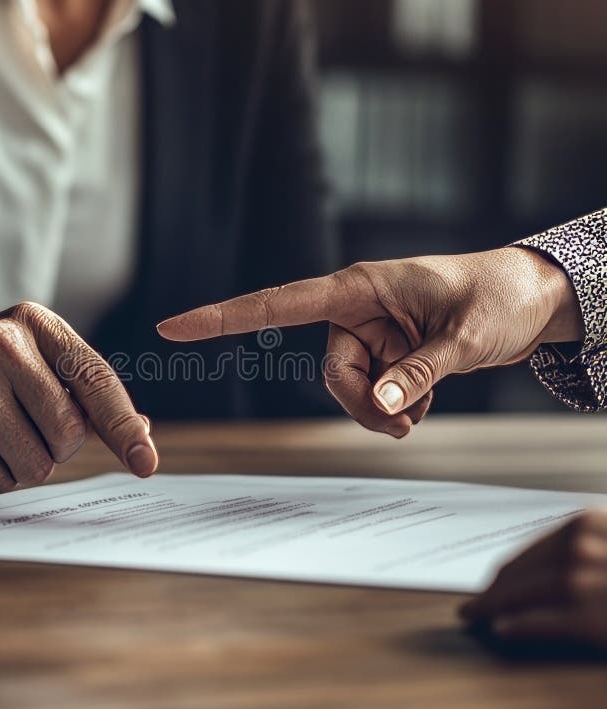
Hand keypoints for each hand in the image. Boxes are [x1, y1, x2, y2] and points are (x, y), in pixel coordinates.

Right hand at [0, 302, 156, 491]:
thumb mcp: (33, 360)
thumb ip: (86, 393)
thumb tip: (142, 432)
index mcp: (36, 324)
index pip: (95, 379)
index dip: (124, 425)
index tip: (145, 460)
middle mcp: (3, 344)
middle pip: (69, 434)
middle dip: (55, 444)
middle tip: (22, 421)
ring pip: (37, 463)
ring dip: (23, 461)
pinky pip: (0, 479)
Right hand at [158, 248, 583, 436]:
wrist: (531, 297)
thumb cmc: (498, 296)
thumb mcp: (463, 337)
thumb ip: (416, 374)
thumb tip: (380, 410)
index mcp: (359, 287)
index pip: (278, 302)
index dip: (223, 317)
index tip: (175, 325)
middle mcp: (356, 311)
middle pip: (329, 372)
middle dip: (363, 404)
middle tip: (404, 421)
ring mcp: (370, 334)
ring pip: (351, 390)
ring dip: (387, 408)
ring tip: (429, 398)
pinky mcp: (385, 353)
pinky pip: (374, 394)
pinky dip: (399, 406)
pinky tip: (429, 392)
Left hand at [460, 512, 606, 647]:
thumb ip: (591, 544)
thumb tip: (549, 564)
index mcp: (588, 522)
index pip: (534, 550)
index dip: (509, 569)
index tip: (493, 580)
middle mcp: (580, 545)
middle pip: (521, 569)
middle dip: (494, 588)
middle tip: (472, 604)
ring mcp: (583, 579)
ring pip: (522, 592)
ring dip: (493, 605)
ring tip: (476, 615)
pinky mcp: (591, 618)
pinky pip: (543, 622)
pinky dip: (519, 626)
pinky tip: (501, 629)